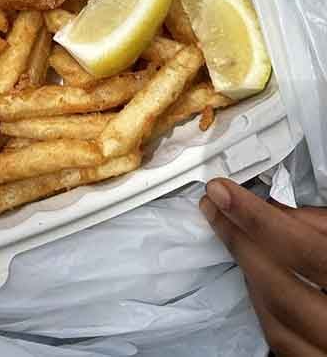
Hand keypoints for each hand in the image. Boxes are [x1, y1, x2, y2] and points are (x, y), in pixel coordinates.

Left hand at [200, 178, 326, 355]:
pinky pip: (282, 344)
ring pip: (275, 323)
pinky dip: (264, 308)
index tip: (224, 192)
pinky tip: (256, 277)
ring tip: (233, 235)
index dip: (258, 220)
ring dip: (248, 274)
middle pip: (281, 291)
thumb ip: (321, 226)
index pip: (306, 252)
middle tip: (216, 207)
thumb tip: (275, 210)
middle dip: (240, 243)